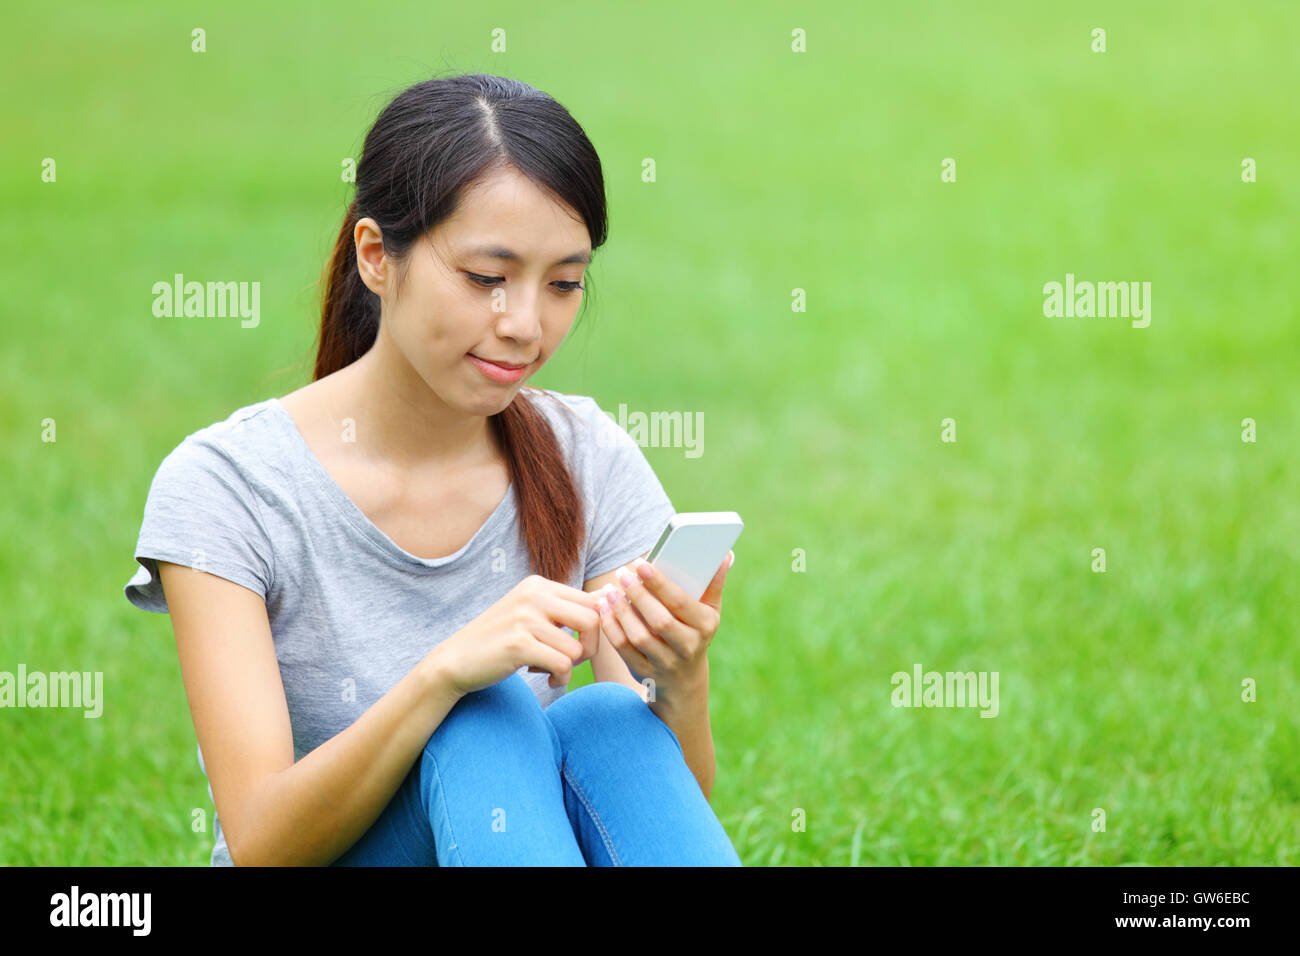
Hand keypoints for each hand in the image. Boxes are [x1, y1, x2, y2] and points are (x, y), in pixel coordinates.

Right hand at [433, 575, 603, 696]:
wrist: (456, 660)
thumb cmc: (499, 640)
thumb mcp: (531, 614)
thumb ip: (566, 607)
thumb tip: (609, 597)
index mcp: (539, 584)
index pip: (592, 602)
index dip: (596, 629)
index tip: (580, 645)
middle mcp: (533, 595)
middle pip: (594, 620)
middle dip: (590, 648)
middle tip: (571, 660)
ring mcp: (525, 618)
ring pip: (577, 648)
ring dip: (569, 667)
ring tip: (548, 669)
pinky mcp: (519, 644)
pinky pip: (563, 665)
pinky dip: (561, 678)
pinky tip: (546, 679)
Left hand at [598, 551, 733, 700]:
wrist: (684, 680)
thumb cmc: (695, 633)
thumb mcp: (709, 612)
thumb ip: (714, 583)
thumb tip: (726, 555)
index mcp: (705, 626)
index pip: (680, 602)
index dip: (659, 583)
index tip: (640, 564)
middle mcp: (687, 647)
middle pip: (659, 620)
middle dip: (637, 594)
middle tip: (622, 573)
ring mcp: (665, 662)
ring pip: (639, 636)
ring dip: (621, 611)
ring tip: (609, 590)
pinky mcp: (644, 671)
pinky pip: (623, 648)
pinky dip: (611, 627)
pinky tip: (604, 608)